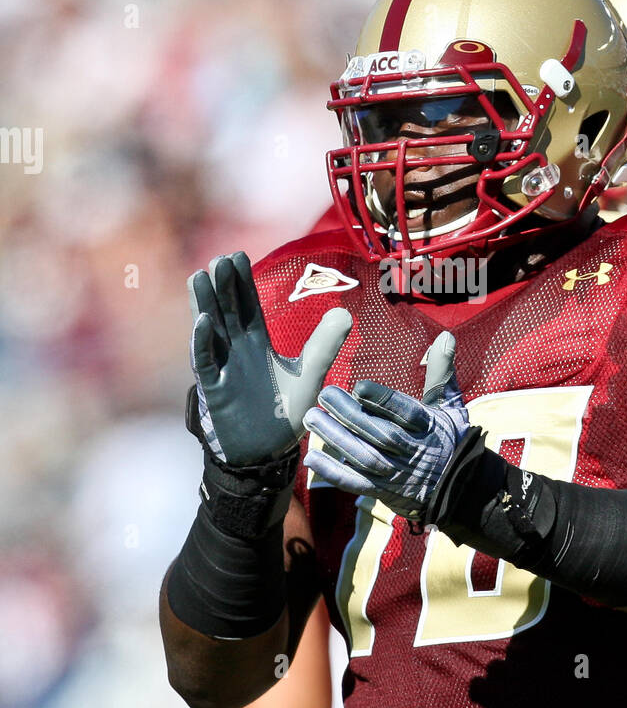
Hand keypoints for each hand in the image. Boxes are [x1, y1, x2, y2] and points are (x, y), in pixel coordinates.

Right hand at [188, 252, 351, 466]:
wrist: (268, 452)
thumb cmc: (285, 412)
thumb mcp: (310, 375)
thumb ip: (324, 345)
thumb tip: (345, 314)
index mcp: (258, 344)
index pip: (248, 306)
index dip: (242, 282)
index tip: (237, 255)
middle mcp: (237, 351)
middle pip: (227, 311)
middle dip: (223, 286)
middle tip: (220, 258)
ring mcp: (224, 369)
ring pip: (210, 330)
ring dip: (204, 305)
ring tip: (200, 277)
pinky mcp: (215, 390)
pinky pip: (205, 363)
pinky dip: (202, 343)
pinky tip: (201, 322)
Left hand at [302, 331, 469, 520]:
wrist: (462, 490)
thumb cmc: (451, 439)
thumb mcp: (452, 406)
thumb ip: (442, 372)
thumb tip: (445, 336)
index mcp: (430, 427)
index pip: (407, 412)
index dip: (383, 401)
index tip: (359, 386)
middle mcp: (414, 451)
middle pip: (382, 433)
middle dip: (352, 415)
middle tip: (325, 394)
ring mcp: (398, 473)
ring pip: (366, 457)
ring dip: (337, 439)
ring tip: (312, 418)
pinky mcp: (385, 491)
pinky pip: (358, 483)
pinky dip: (335, 473)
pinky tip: (312, 459)